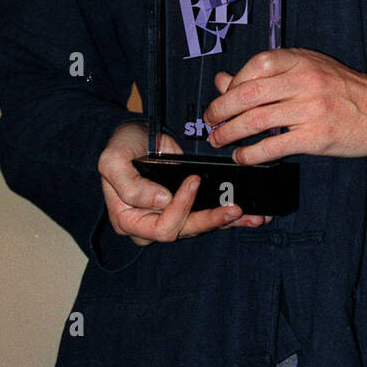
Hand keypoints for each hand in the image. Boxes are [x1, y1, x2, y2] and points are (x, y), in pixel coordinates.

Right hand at [98, 122, 272, 244]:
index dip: (180, 208)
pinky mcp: (185, 207)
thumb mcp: (114, 160)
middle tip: (234, 208)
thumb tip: (160, 201)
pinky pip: (207, 216)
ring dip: (226, 222)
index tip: (193, 180)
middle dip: (211, 220)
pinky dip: (228, 217)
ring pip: (200, 227)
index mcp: (129, 219)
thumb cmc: (122, 147)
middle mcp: (150, 224)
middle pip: (185, 231)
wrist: (134, 135)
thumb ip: (129, 185)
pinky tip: (250, 215)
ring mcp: (169, 217)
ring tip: (252, 216)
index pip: (161, 227)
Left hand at [204, 48, 366, 163]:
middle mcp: (305, 80)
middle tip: (209, 121)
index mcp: (302, 60)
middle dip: (220, 110)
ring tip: (218, 140)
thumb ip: (268, 76)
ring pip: (255, 120)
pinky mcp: (316, 137)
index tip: (222, 97)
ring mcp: (311, 108)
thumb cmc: (345, 91)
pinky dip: (251, 153)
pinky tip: (242, 156)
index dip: (233, 83)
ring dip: (229, 133)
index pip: (256, 65)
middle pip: (248, 93)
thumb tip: (224, 80)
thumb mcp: (308, 71)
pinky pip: (273, 146)